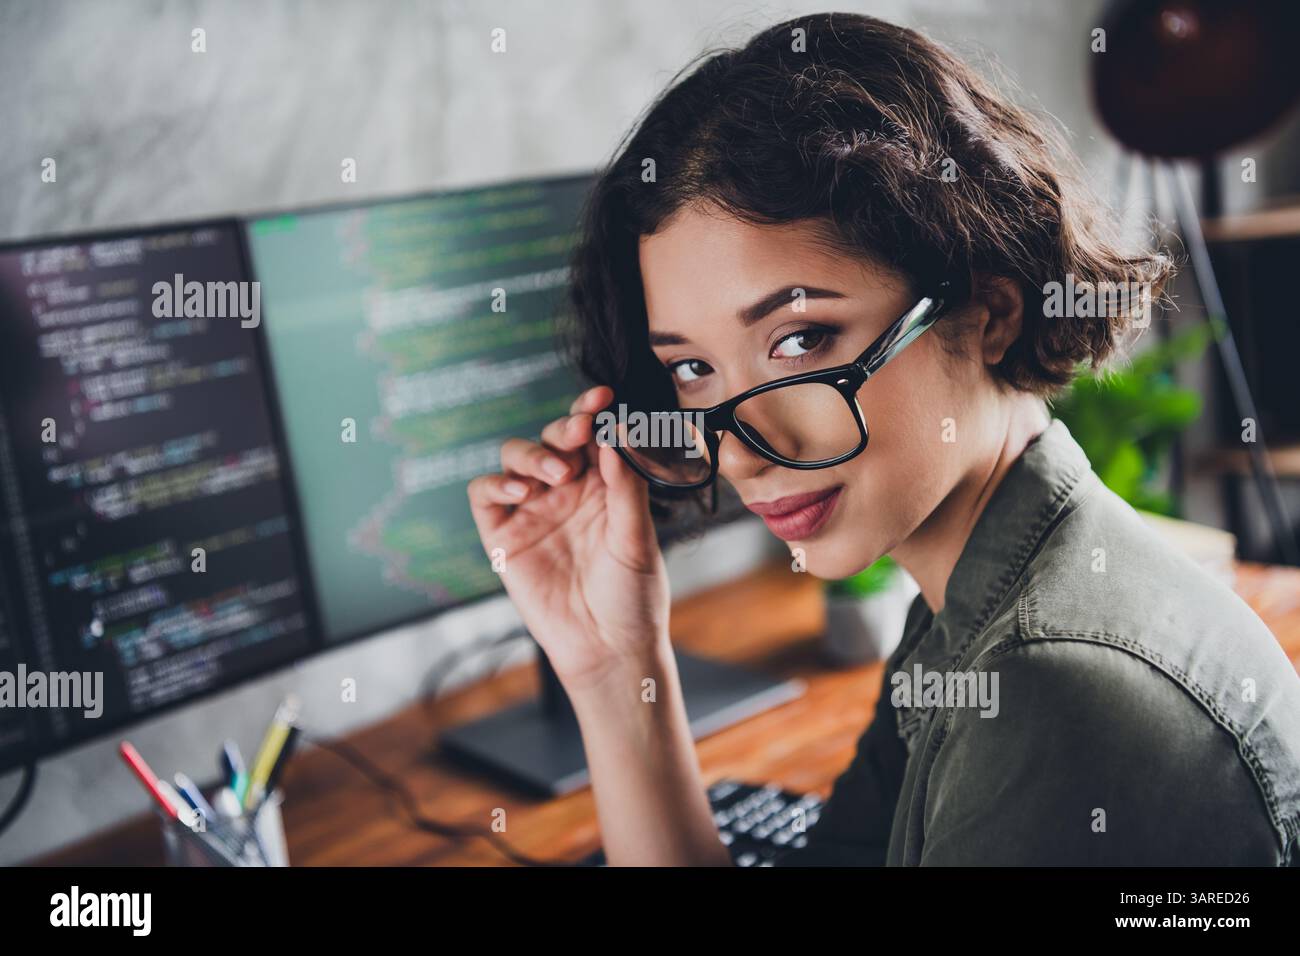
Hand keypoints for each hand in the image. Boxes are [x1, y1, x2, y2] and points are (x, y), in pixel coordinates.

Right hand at [467, 385, 669, 691]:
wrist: (608, 649)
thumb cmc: (632, 596)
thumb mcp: (637, 537)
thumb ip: (626, 485)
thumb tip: (615, 434)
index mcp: (603, 485)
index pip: (592, 436)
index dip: (593, 411)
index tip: (602, 397)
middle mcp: (566, 492)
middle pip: (553, 439)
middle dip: (566, 427)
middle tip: (581, 430)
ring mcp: (532, 511)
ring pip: (516, 458)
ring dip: (534, 454)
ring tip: (556, 473)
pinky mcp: (503, 536)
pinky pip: (486, 495)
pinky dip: (497, 483)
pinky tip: (521, 490)